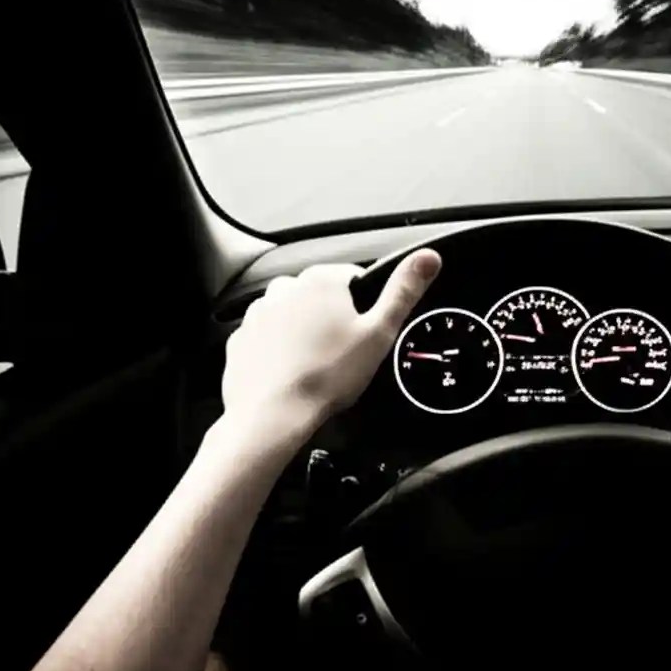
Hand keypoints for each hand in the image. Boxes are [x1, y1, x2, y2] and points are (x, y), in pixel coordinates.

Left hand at [221, 249, 440, 445]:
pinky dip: (279, 350)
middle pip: (321, 296)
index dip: (365, 306)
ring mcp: (258, 312)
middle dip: (333, 318)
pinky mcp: (241, 338)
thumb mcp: (380, 333)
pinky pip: (267, 337)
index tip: (364, 333)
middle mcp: (285, 287)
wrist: (273, 414)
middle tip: (343, 353)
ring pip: (292, 315)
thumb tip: (429, 256)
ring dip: (304, 332)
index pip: (353, 277)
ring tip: (317, 365)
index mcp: (322, 280)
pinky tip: (292, 372)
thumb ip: (404, 291)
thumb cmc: (328, 375)